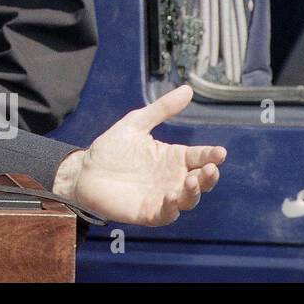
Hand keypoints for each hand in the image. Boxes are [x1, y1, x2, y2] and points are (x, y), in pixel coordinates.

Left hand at [53, 85, 225, 225]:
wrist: (84, 171)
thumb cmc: (112, 148)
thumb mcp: (136, 123)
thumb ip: (161, 109)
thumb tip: (188, 89)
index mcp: (174, 158)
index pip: (200, 156)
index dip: (211, 155)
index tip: (220, 152)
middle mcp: (173, 179)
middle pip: (200, 181)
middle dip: (209, 176)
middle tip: (211, 167)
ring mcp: (162, 197)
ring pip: (188, 199)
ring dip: (193, 192)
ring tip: (192, 181)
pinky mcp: (148, 213)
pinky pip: (166, 214)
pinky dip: (171, 208)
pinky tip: (171, 198)